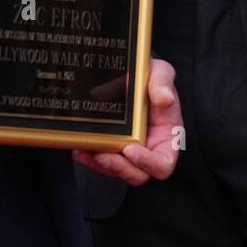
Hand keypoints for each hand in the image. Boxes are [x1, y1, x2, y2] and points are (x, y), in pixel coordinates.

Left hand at [73, 57, 181, 185]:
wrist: (132, 74)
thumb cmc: (152, 77)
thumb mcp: (161, 72)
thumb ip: (163, 83)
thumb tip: (166, 99)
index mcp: (167, 138)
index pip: (163, 163)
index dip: (148, 162)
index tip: (130, 148)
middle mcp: (149, 149)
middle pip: (137, 174)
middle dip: (119, 167)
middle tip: (102, 155)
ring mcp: (129, 150)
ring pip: (115, 170)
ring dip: (99, 165)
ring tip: (84, 151)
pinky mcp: (112, 147)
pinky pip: (101, 160)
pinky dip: (90, 157)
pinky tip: (79, 148)